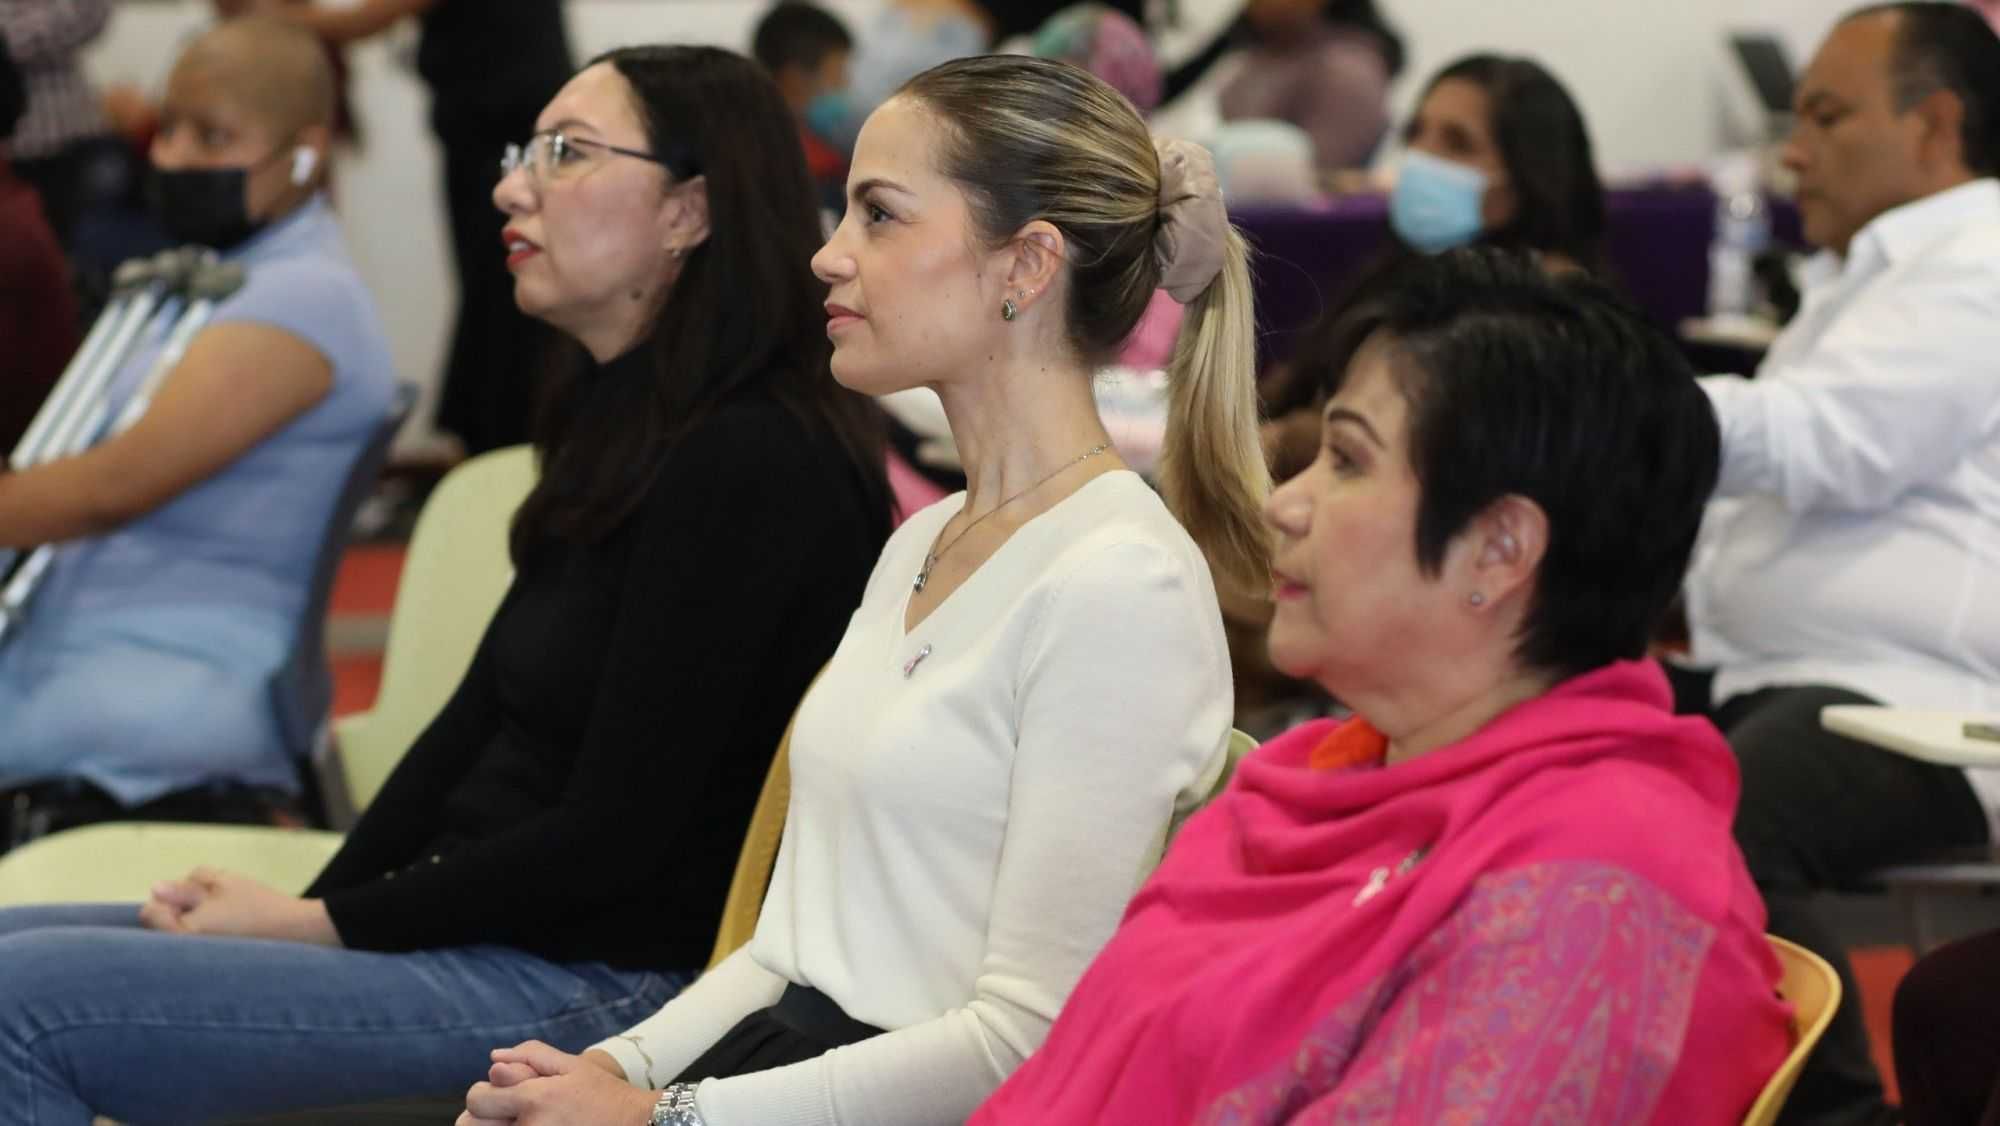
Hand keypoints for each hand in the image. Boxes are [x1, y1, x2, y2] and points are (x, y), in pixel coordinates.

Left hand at [139, 867, 341, 945]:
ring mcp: (197, 965)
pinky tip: (226, 930)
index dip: (169, 896)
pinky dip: (200, 937)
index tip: (196, 895)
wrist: (295, 932)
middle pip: (158, 927)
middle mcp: (185, 955)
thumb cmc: (258, 906)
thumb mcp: (223, 882)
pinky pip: (190, 949)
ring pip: (175, 936)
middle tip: (211, 904)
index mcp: (184, 932)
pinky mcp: (210, 969)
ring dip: (189, 923)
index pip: (149, 912)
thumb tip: (156, 888)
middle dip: (176, 911)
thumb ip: (186, 884)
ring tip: (223, 918)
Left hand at [460, 1041, 657, 1125]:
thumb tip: (493, 1060)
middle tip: (509, 1113)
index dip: (485, 1094)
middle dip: (484, 1117)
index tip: (501, 1095)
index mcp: (533, 1099)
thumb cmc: (603, 1095)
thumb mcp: (573, 1065)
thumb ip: (531, 1056)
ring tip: (524, 1121)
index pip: (476, 1100)